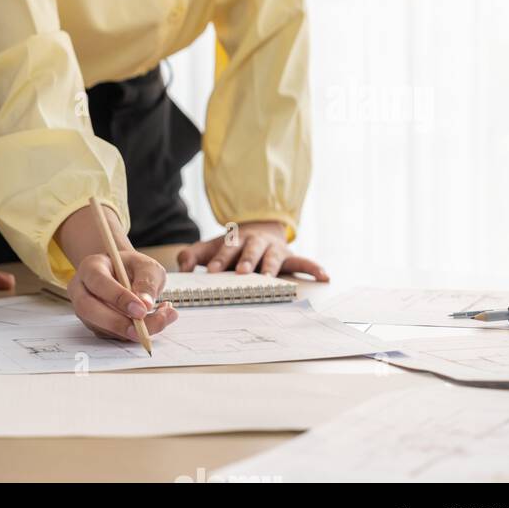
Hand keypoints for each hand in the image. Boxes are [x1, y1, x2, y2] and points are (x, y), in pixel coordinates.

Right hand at [68, 250, 177, 340]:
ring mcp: (85, 309)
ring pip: (98, 326)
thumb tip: (145, 304)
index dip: (118, 298)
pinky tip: (152, 323)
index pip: (98, 282)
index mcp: (91, 267)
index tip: (142, 310)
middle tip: (142, 330)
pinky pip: (109, 335)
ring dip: (128, 331)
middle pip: (87, 308)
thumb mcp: (146, 266)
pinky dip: (131, 334)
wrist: (124, 275)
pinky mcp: (94, 325)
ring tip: (160, 320)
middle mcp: (82, 289)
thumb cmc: (133, 268)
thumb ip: (147, 282)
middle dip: (116, 323)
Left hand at [177, 221, 328, 280]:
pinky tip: (325, 276)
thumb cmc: (228, 247)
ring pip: (274, 256)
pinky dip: (314, 268)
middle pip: (251, 250)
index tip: (213, 271)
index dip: (220, 259)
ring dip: (271, 266)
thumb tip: (183, 265)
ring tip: (269, 277)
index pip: (226, 249)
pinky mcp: (289, 257)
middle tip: (241, 272)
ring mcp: (274, 249)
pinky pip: (304, 262)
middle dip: (246, 260)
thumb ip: (191, 256)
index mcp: (235, 240)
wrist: (254, 229)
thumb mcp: (207, 248)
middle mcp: (256, 243)